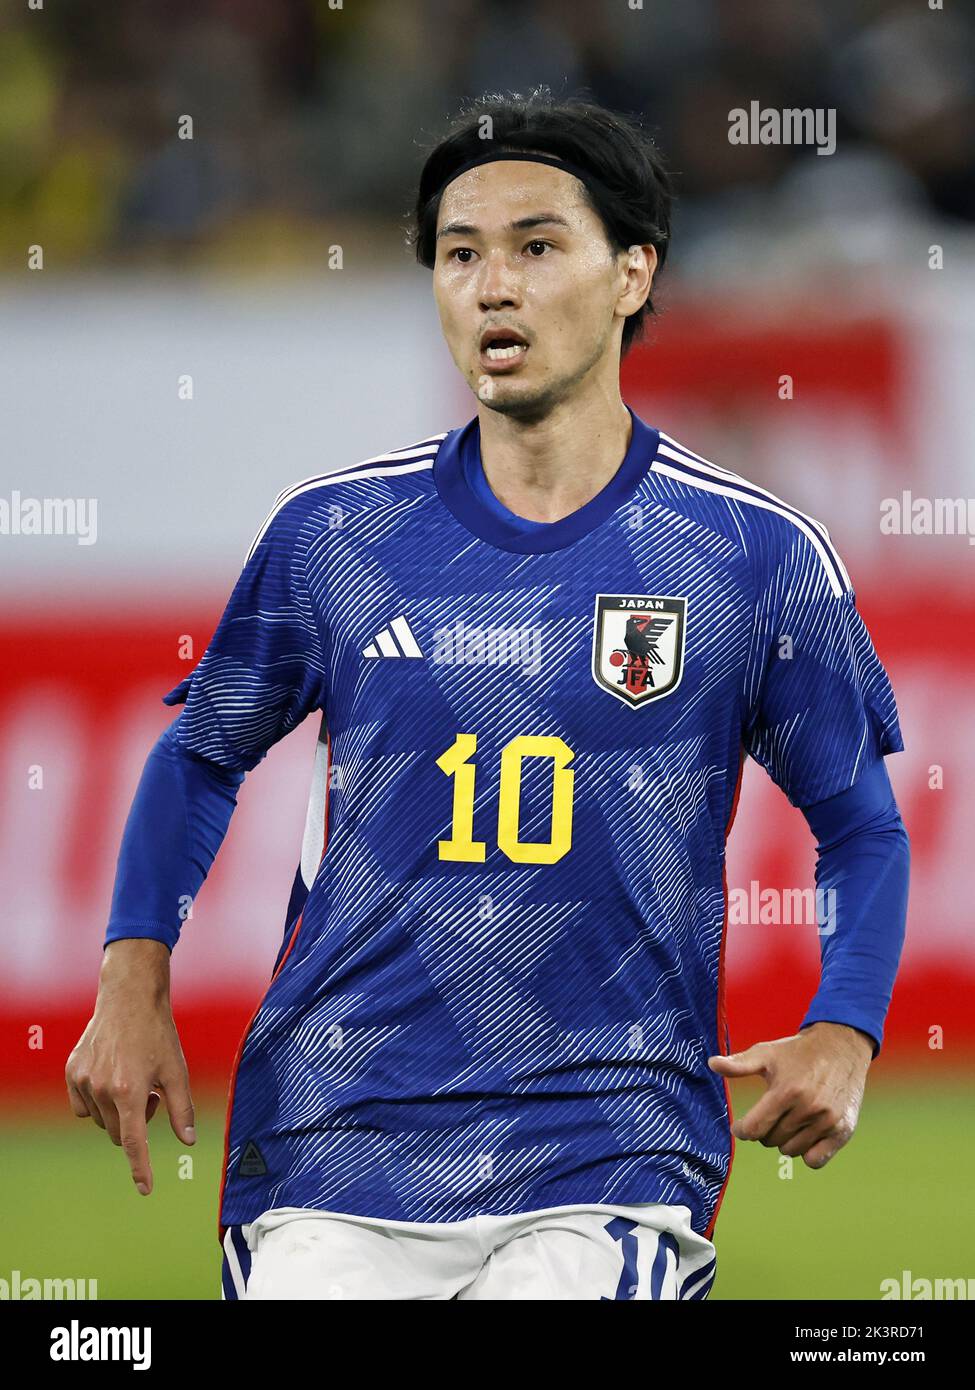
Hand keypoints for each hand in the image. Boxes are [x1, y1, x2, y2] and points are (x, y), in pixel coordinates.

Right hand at [65, 939, 194, 1194]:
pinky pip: (82, 1106)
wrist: (129, 999)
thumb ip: (183, 1110)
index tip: (145, 1189)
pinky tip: (110, 1077)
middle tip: (152, 1094)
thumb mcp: (177, 1071)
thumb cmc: (158, 1034)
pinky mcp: (72, 1071)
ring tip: (133, 1080)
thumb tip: (189, 1142)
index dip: (140, 1168)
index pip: (133, 1142)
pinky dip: (97, 1101)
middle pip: (117, 1132)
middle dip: (135, 1123)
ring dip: (116, 1111)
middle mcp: (102, 1089)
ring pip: (99, 1120)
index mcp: (130, 1091)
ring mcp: (83, 1080)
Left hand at [707, 1022, 874, 1168]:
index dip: (742, 1130)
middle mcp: (809, 1108)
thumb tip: (711, 1063)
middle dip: (764, 1130)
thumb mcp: (766, 1053)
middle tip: (770, 1114)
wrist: (841, 1045)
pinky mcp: (843, 1130)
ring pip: (791, 1151)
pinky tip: (804, 1134)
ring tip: (788, 1119)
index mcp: (787, 1091)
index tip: (740, 1127)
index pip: (755, 1129)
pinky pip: (815, 1160)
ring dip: (784, 1140)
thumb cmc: (797, 1051)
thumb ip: (739, 1064)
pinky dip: (807, 1153)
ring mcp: (828, 1121)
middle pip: (771, 1140)